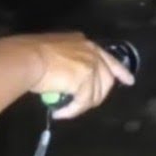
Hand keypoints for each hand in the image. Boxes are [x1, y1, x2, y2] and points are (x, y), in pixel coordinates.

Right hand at [16, 33, 135, 119]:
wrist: (27, 58)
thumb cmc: (31, 53)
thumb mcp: (54, 50)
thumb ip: (66, 59)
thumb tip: (65, 77)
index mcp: (84, 43)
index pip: (107, 58)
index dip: (119, 70)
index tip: (128, 80)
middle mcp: (91, 52)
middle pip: (107, 78)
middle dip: (100, 94)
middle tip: (88, 104)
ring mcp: (91, 66)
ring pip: (96, 93)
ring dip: (81, 105)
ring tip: (67, 109)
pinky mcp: (86, 81)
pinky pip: (82, 103)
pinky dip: (71, 110)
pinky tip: (60, 112)